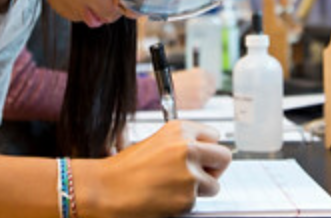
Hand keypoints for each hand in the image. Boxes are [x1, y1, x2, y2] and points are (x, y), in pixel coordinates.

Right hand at [74, 121, 231, 217]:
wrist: (106, 188)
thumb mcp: (155, 142)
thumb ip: (182, 143)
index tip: (202, 156)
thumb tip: (205, 151)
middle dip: (215, 168)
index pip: (215, 135)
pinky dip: (186, 202)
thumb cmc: (125, 168)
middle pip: (224, 156)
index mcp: (179, 129)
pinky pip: (199, 202)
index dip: (207, 149)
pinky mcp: (188, 197)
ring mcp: (189, 172)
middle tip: (200, 174)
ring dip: (201, 189)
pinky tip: (167, 197)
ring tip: (175, 187)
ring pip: (215, 184)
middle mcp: (187, 147)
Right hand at [173, 68, 216, 109]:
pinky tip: (188, 100)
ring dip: (201, 98)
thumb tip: (207, 82)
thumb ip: (199, 77)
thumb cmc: (172, 83)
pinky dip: (196, 104)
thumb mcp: (188, 74)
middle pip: (212, 89)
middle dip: (206, 91)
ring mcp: (202, 93)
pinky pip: (201, 104)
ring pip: (207, 98)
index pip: (213, 79)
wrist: (163, 91)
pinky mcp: (199, 104)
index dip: (209, 83)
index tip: (207, 86)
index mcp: (201, 73)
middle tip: (197, 92)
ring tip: (189, 96)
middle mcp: (203, 82)